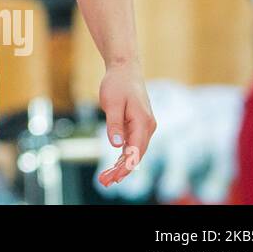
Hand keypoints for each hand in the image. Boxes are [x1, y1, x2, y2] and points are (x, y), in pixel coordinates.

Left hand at [96, 60, 156, 186]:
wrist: (125, 69)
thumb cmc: (117, 84)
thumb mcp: (111, 103)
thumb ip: (114, 124)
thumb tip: (117, 145)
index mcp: (143, 123)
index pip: (136, 151)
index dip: (125, 167)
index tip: (114, 178)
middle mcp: (147, 127)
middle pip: (136, 155)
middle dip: (121, 171)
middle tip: (105, 182)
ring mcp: (144, 127)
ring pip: (134, 152)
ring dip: (121, 166)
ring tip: (106, 179)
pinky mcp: (138, 125)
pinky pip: (131, 145)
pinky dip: (123, 156)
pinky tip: (114, 166)